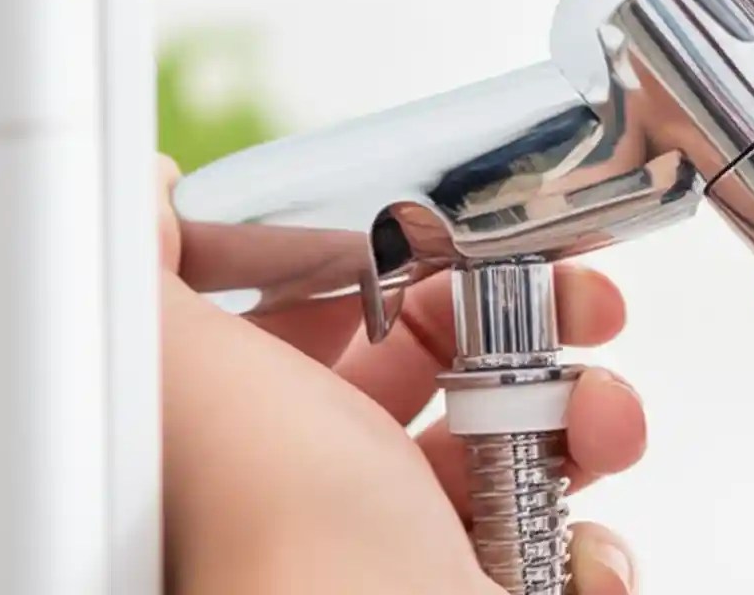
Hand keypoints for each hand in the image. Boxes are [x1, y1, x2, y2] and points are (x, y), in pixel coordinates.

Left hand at [158, 158, 644, 594]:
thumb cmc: (302, 557)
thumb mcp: (201, 381)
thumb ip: (160, 274)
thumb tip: (148, 194)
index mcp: (269, 429)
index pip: (345, 318)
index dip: (420, 266)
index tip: (483, 236)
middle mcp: (345, 496)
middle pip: (458, 372)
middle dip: (540, 325)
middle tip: (584, 304)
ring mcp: (425, 553)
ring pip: (532, 449)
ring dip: (593, 421)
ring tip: (606, 425)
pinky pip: (573, 544)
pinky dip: (598, 543)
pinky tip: (585, 558)